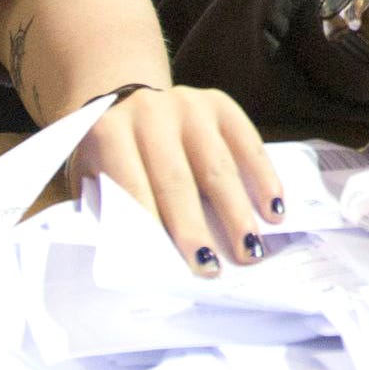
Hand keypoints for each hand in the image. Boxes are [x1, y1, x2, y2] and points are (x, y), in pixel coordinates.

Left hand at [70, 84, 282, 274]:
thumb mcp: (94, 174)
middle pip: (176, 178)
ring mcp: (188, 104)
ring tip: (251, 249)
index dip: (150, 226)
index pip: (130, 185)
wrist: (127, 102)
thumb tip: (143, 256)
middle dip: (195, 227)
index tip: (168, 265)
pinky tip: (274, 209)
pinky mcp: (219, 104)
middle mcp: (149, 112)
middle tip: (213, 268)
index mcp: (108, 131)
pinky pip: (247, 142)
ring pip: (217, 165)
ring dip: (236, 211)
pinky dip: (263, 177)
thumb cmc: (112, 154)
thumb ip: (112, 206)